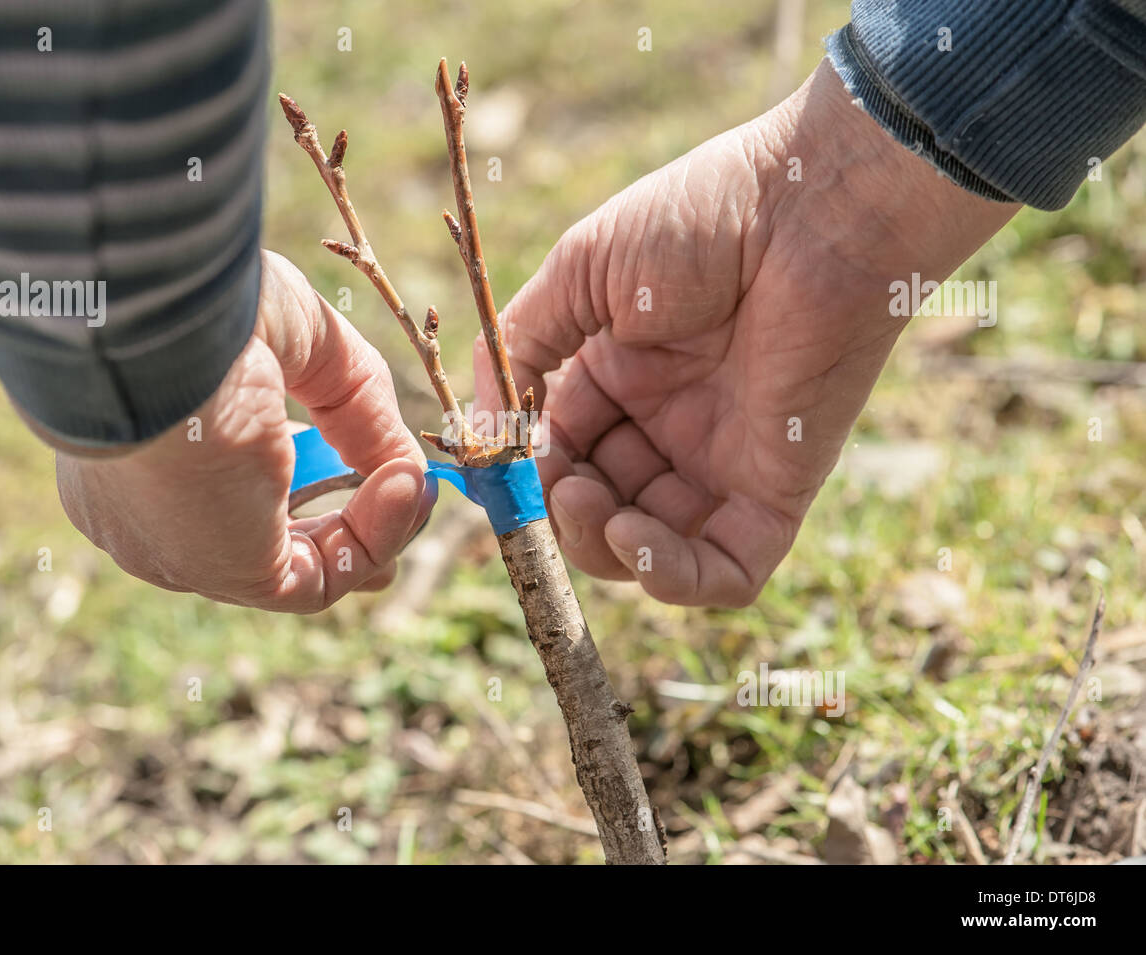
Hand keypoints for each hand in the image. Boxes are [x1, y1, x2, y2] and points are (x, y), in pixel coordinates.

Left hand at [55, 250, 432, 612]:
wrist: (160, 329)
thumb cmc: (209, 315)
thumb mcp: (301, 345)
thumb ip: (355, 407)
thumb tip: (408, 471)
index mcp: (142, 451)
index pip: (223, 492)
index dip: (302, 486)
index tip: (360, 466)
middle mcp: (150, 514)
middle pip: (260, 544)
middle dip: (341, 532)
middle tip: (400, 498)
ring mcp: (185, 551)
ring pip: (296, 569)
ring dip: (371, 530)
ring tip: (414, 483)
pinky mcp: (227, 571)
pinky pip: (319, 579)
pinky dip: (372, 540)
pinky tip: (403, 488)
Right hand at [480, 61, 1017, 606]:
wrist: (813, 206)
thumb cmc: (700, 220)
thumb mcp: (582, 270)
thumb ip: (522, 345)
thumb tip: (478, 425)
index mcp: (621, 375)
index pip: (558, 450)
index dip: (527, 470)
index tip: (504, 464)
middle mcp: (669, 426)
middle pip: (598, 510)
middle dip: (562, 513)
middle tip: (557, 485)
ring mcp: (722, 462)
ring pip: (650, 552)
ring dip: (603, 547)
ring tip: (591, 505)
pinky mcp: (776, 490)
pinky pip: (724, 572)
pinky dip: (673, 578)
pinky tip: (635, 537)